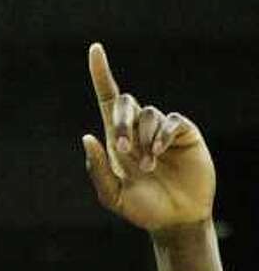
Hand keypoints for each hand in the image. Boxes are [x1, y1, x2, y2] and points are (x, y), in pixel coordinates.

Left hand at [83, 43, 213, 234]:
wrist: (174, 220)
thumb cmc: (143, 209)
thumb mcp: (113, 196)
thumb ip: (97, 170)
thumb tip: (87, 137)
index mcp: (117, 140)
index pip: (108, 99)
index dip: (101, 74)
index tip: (95, 49)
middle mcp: (138, 129)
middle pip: (126, 101)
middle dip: (121, 121)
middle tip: (122, 149)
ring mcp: (161, 129)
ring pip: (147, 114)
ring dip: (143, 140)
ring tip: (147, 166)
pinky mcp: (184, 133)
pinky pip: (170, 121)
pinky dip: (161, 135)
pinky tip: (158, 153)